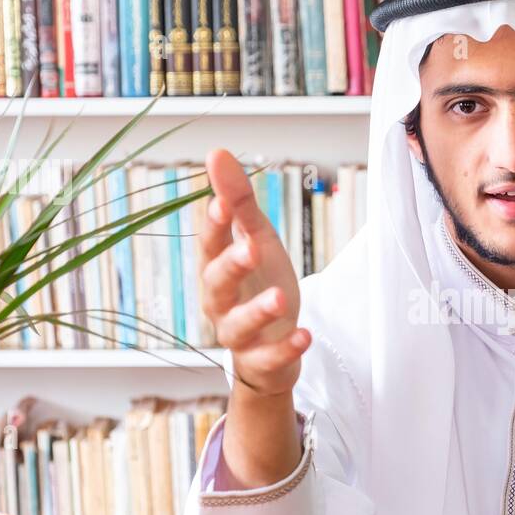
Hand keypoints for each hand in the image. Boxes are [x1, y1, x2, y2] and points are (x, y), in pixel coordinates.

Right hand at [199, 149, 310, 397]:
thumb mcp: (257, 239)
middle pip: (216, 283)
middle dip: (232, 265)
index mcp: (216, 267)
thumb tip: (216, 153)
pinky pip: (269, 358)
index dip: (215, 225)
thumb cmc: (259, 285)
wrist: (269, 349)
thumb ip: (240, 202)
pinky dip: (286, 348)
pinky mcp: (261, 361)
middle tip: (252, 248)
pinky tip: (305, 336)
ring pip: (239, 324)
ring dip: (258, 311)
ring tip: (280, 298)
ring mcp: (239, 334)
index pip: (210, 243)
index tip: (222, 203)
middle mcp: (220, 302)